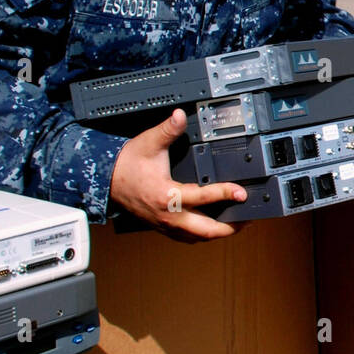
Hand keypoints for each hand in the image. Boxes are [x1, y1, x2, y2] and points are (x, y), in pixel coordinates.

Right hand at [110, 109, 247, 241]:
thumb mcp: (149, 142)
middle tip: (247, 219)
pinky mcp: (161, 226)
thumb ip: (167, 129)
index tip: (241, 192)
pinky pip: (186, 238)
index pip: (204, 197)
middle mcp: (168, 215)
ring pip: (197, 238)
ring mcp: (165, 224)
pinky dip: (202, 235)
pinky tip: (211, 228)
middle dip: (230, 227)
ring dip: (218, 234)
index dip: (226, 194)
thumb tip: (179, 116)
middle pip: (205, 230)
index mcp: (167, 195)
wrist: (106, 180)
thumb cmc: (127, 163)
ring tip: (236, 225)